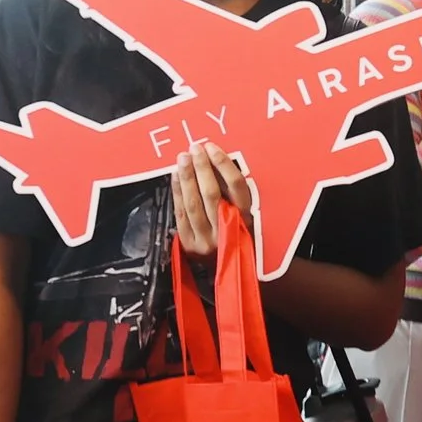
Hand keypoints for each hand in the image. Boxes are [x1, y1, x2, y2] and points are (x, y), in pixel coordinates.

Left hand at [172, 140, 254, 257]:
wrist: (230, 273)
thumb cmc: (238, 237)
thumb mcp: (245, 217)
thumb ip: (234, 195)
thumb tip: (215, 162)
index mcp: (246, 220)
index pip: (236, 187)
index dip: (223, 165)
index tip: (212, 148)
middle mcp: (227, 230)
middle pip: (212, 193)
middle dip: (201, 168)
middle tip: (194, 148)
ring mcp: (207, 240)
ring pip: (193, 203)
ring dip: (187, 178)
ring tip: (183, 158)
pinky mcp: (190, 245)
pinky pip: (181, 214)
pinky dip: (177, 193)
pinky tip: (175, 177)